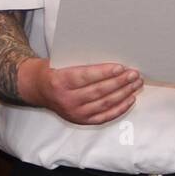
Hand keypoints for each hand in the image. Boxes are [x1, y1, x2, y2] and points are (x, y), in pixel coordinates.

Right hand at [19, 58, 142, 124]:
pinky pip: (105, 116)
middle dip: (119, 82)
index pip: (86, 77)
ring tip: (136, 84)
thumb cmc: (53, 70)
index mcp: (59, 81)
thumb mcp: (60, 61)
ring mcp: (74, 113)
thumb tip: (109, 54)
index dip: (105, 72)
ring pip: (105, 104)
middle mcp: (66, 100)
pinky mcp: (81, 121)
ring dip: (124, 94)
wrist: (38, 89)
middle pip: (99, 91)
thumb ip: (80, 60)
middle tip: (134, 74)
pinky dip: (120, 108)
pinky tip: (130, 99)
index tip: (121, 67)